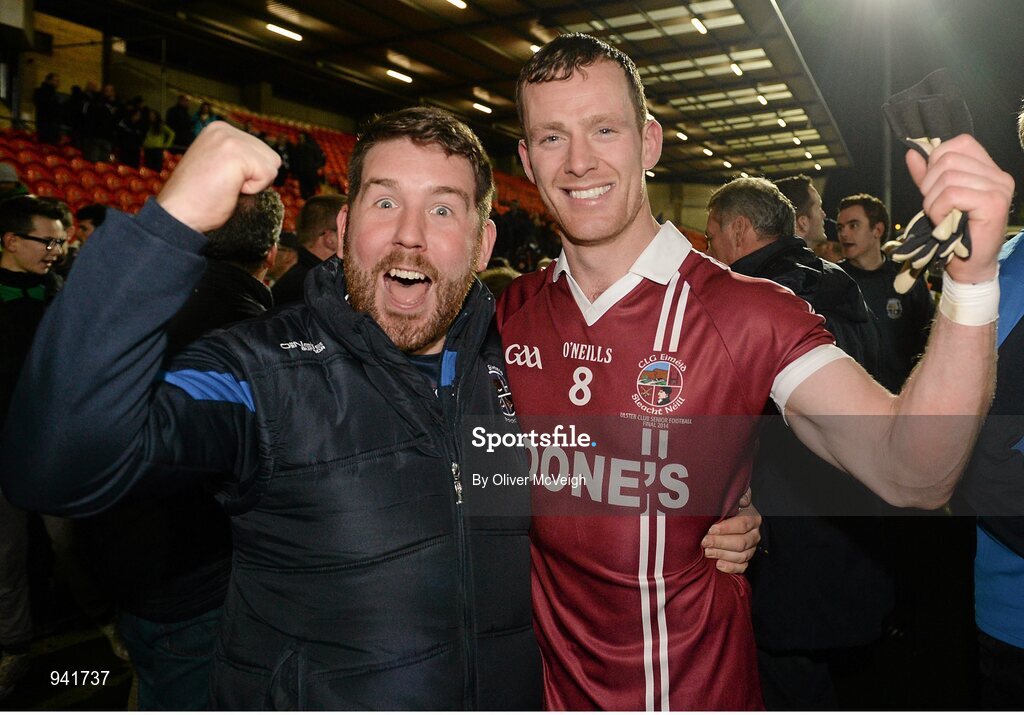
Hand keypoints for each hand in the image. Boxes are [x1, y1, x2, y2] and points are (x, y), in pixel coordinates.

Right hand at [157, 121, 280, 233]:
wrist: (178, 214)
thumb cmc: (198, 199)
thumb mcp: (219, 167)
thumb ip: (239, 158)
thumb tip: (268, 163)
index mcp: (220, 130)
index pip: (261, 150)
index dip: (251, 173)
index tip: (224, 180)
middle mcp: (224, 129)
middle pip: (271, 156)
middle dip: (255, 177)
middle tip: (226, 185)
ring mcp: (229, 139)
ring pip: (272, 164)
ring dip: (255, 183)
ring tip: (227, 186)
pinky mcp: (236, 153)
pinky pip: (268, 175)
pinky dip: (254, 189)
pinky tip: (230, 189)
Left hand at [702, 488, 761, 573]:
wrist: (726, 521)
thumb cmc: (727, 509)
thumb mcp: (731, 499)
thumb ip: (738, 495)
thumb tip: (742, 499)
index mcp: (753, 518)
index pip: (743, 524)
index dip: (727, 528)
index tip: (712, 529)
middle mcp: (754, 534)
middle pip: (741, 542)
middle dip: (721, 543)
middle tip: (705, 541)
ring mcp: (751, 548)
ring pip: (741, 556)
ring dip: (723, 554)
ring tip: (707, 552)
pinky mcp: (746, 560)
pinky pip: (742, 568)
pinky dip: (730, 568)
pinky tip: (718, 564)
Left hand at [905, 134, 1013, 283]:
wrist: (969, 265)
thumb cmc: (954, 233)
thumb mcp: (936, 198)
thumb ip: (926, 175)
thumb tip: (912, 153)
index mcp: (987, 169)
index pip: (960, 143)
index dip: (936, 159)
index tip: (932, 184)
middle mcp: (998, 175)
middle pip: (948, 158)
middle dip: (929, 183)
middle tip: (934, 207)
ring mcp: (998, 188)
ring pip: (948, 178)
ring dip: (932, 202)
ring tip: (940, 218)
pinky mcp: (993, 203)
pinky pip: (952, 195)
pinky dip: (939, 211)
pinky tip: (945, 224)